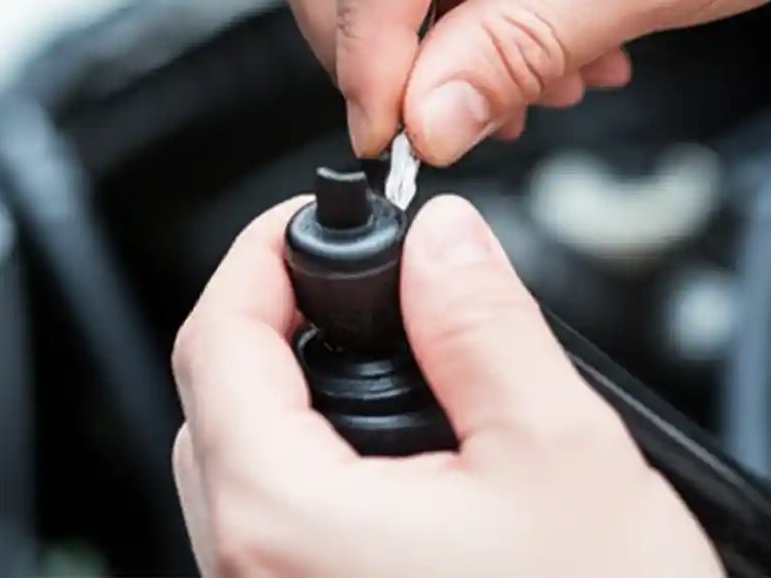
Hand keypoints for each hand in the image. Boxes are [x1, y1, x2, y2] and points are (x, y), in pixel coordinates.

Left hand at [171, 195, 721, 575]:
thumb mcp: (557, 455)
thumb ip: (482, 325)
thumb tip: (442, 243)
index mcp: (286, 520)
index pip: (216, 342)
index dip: (256, 259)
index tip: (305, 227)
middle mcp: (252, 575)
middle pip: (213, 402)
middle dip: (270, 321)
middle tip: (346, 284)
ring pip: (239, 467)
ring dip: (288, 396)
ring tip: (377, 360)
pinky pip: (271, 527)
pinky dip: (307, 466)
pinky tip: (386, 457)